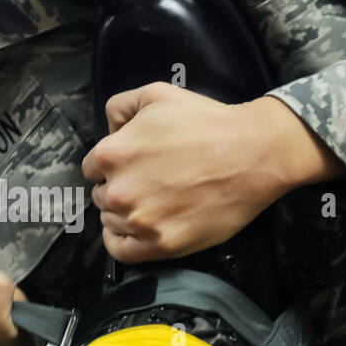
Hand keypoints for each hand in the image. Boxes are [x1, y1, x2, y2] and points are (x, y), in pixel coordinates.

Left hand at [81, 83, 345, 262]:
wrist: (253, 154)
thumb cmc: (207, 122)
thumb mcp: (156, 94)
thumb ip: (120, 107)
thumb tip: (108, 130)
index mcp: (111, 155)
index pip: (92, 167)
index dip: (111, 164)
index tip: (132, 164)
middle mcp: (118, 191)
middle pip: (102, 195)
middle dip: (119, 186)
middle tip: (148, 181)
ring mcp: (140, 222)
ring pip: (111, 221)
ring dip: (123, 212)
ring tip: (151, 202)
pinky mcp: (161, 245)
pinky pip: (121, 251)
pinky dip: (120, 240)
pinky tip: (132, 230)